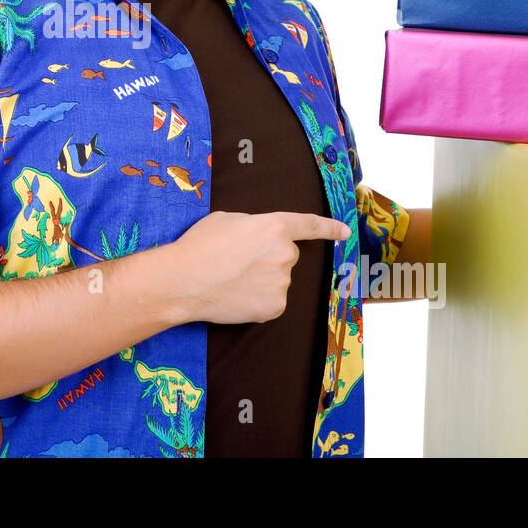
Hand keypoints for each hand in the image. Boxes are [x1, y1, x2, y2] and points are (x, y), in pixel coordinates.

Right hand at [165, 210, 349, 324]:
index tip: (344, 231)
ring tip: (232, 279)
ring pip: (278, 279)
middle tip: (240, 261)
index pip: (310, 225)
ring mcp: (282, 283)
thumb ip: (253, 224)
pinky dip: (258, 299)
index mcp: (275, 227)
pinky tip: (237, 295)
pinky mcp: (275, 307)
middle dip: (270, 257)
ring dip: (262, 279)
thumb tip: (259, 236)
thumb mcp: (227, 219)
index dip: (330, 227)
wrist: (183, 281)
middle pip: (287, 255)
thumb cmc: (199, 246)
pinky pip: (272, 300)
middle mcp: (285, 254)